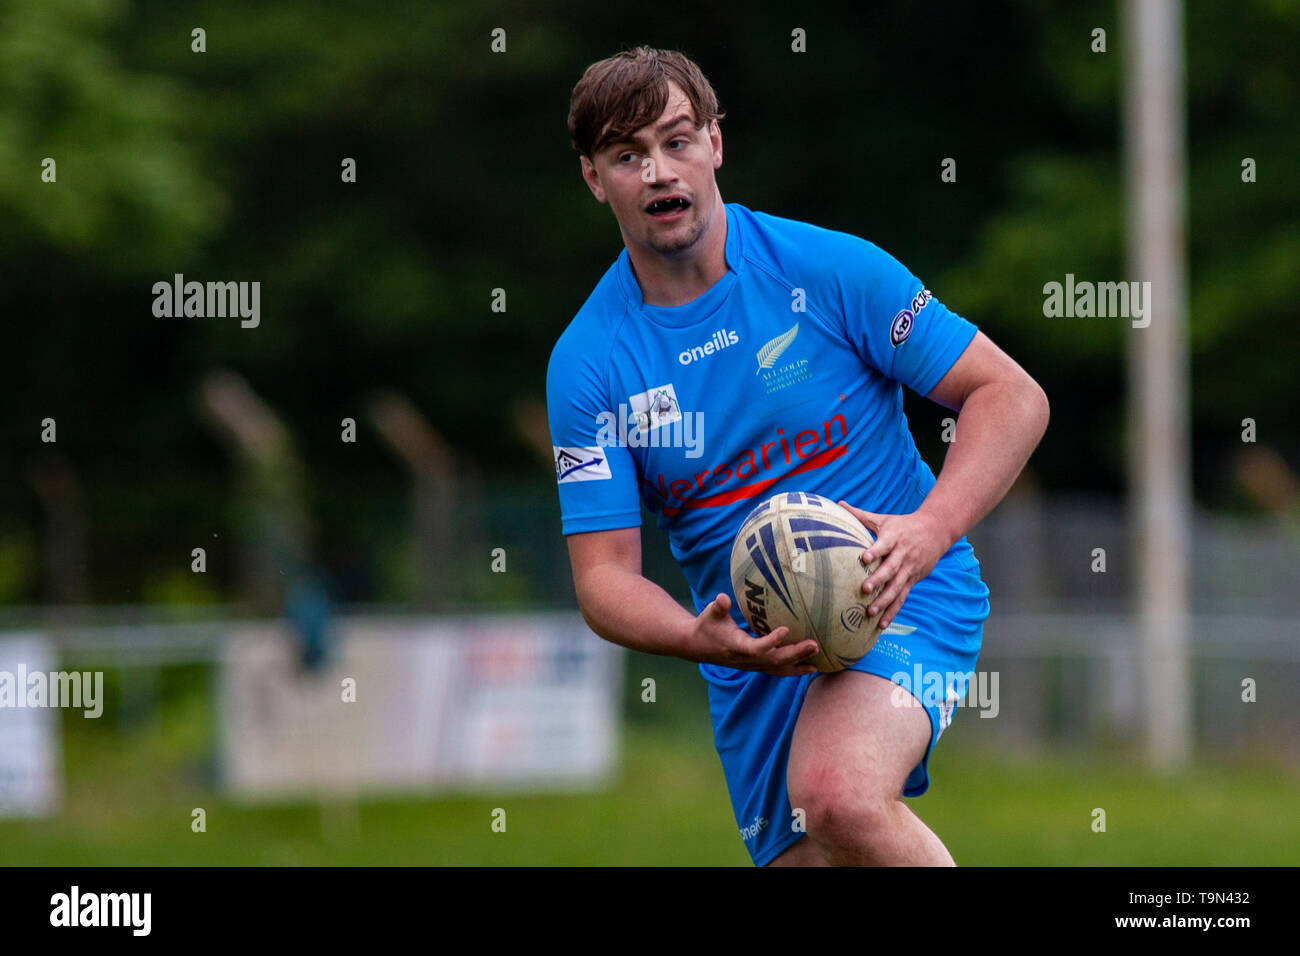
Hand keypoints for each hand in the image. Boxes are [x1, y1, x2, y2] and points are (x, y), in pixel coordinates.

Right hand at [691, 593, 820, 675]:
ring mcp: (753, 665)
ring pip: (779, 669)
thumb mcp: (710, 614)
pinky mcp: (757, 666)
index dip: (771, 641)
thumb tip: (722, 598)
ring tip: (818, 660)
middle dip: (795, 654)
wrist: (698, 647)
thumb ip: (718, 606)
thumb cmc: (707, 626)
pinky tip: (811, 667)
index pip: (756, 647)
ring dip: (799, 665)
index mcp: (737, 646)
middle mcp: (747, 659)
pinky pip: (778, 671)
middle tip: (815, 644)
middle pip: (775, 660)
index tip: (786, 629)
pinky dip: (795, 670)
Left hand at [837, 502, 951, 628]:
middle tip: (864, 589)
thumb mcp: (883, 519)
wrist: (935, 531)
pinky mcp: (912, 581)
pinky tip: (882, 624)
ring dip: (884, 601)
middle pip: (890, 569)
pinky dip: (893, 611)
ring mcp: (908, 570)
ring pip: (896, 587)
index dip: (875, 551)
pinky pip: (902, 598)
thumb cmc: (903, 525)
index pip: (884, 545)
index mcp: (894, 538)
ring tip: (871, 612)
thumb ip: (860, 515)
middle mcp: (902, 555)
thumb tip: (838, 504)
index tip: (864, 558)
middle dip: (878, 580)